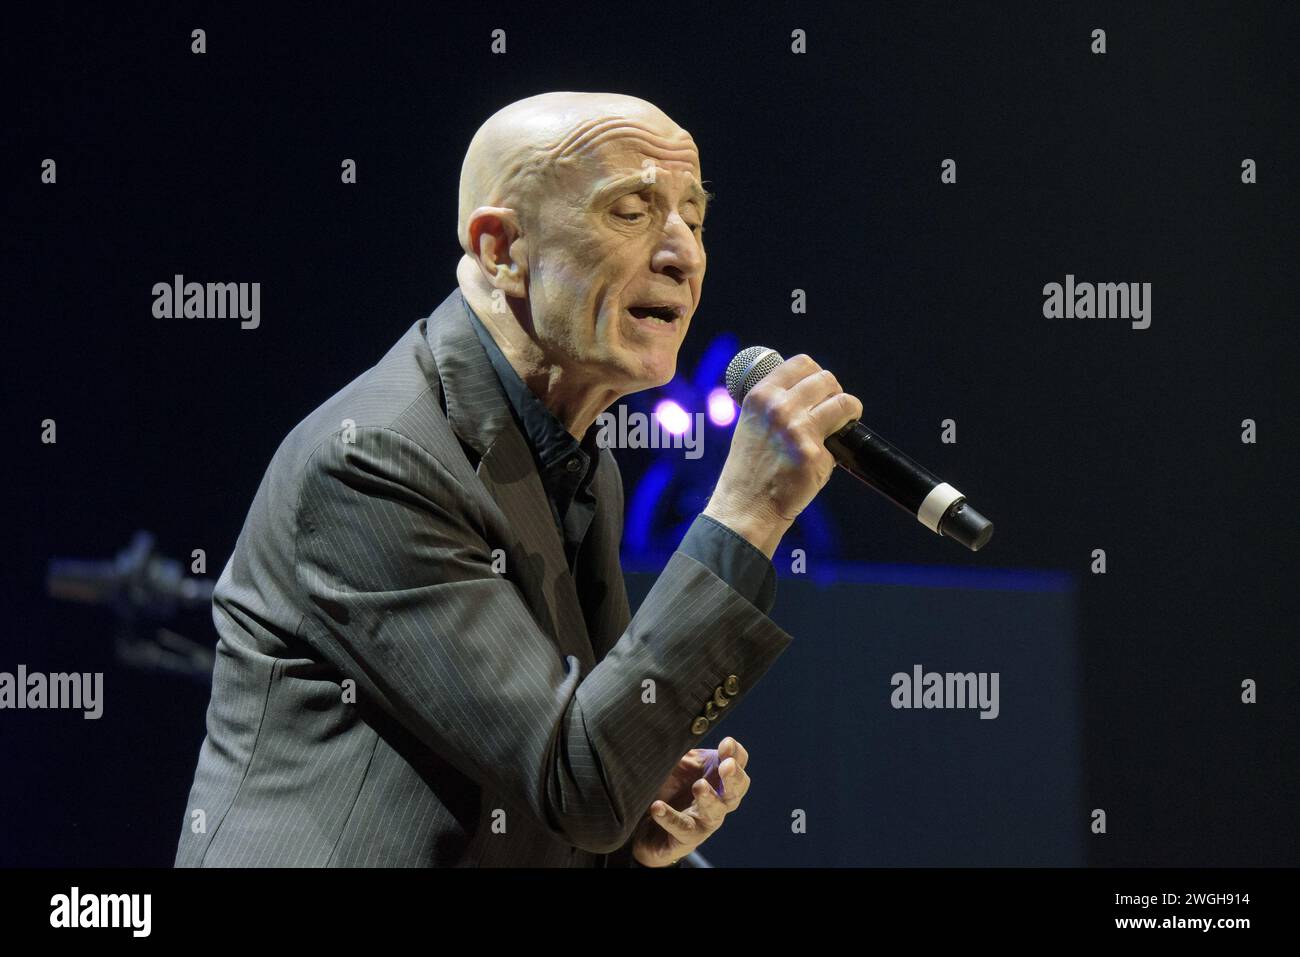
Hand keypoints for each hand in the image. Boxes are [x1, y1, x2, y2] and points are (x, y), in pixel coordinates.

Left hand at [631, 737, 750, 866]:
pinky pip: (680, 828)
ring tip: (699, 786)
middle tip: (727, 766)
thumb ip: (684, 745)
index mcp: (719, 776)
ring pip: (714, 812)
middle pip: (736, 790)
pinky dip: (669, 817)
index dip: (736, 753)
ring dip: (708, 799)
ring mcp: (704, 821)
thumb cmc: (669, 786)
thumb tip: (682, 722)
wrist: (648, 827)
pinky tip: (657, 807)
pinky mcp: (685, 838)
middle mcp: (719, 800)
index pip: (738, 763)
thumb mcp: (678, 761)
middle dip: (734, 777)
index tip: (726, 743)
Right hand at [705, 354, 861, 557]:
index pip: (801, 363)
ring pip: (843, 402)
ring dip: (848, 412)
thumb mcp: (753, 423)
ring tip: (842, 425)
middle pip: (826, 379)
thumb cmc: (752, 468)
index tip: (821, 390)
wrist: (747, 505)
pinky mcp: (814, 453)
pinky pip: (842, 438)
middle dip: (835, 393)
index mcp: (761, 395)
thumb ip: (776, 403)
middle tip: (834, 411)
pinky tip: (825, 458)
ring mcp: (798, 429)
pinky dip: (838, 448)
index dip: (817, 375)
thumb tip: (811, 389)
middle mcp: (779, 407)